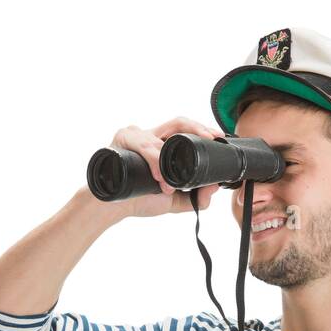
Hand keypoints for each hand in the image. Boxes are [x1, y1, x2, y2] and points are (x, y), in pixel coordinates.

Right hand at [109, 116, 226, 218]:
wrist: (113, 207)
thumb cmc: (139, 200)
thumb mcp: (173, 201)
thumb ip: (195, 198)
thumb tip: (215, 187)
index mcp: (163, 146)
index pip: (185, 130)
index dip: (201, 130)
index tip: (217, 136)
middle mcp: (151, 136)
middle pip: (177, 122)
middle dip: (196, 128)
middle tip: (209, 137)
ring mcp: (136, 135)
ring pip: (159, 139)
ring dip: (167, 162)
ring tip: (169, 185)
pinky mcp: (122, 139)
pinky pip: (143, 146)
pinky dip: (153, 162)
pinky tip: (157, 177)